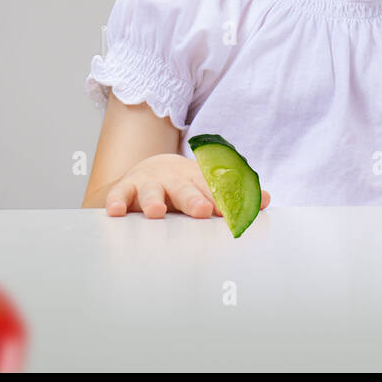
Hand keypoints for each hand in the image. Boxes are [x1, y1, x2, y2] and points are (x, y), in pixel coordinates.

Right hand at [104, 153, 271, 218]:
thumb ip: (235, 196)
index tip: (235, 213)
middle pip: (186, 189)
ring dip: (154, 200)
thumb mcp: (210, 188)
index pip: (214, 190)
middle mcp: (174, 180)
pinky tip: (115, 211)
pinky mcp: (126, 189)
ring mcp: (149, 183)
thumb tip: (266, 200)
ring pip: (151, 191)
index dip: (225, 201)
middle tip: (202, 211)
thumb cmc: (186, 186)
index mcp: (198, 180)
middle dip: (193, 199)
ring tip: (157, 211)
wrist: (152, 168)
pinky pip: (119, 195)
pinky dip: (116, 201)